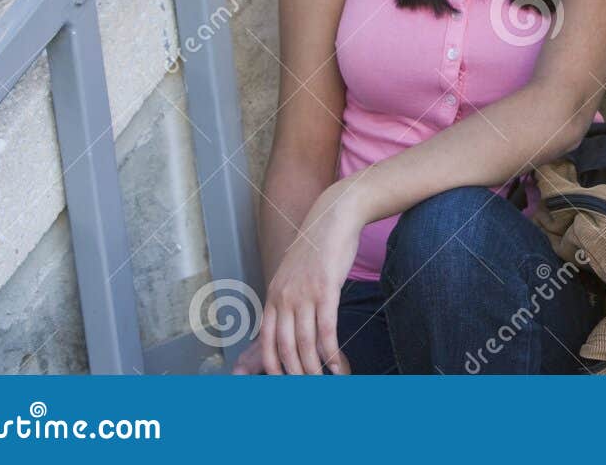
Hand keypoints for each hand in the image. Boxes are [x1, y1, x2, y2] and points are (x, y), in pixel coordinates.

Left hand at [256, 180, 363, 373]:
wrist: (334, 217)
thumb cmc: (318, 246)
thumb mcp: (295, 273)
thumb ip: (290, 296)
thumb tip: (293, 320)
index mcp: (274, 294)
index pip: (267, 340)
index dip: (273, 365)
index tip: (282, 381)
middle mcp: (284, 297)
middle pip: (284, 347)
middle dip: (296, 372)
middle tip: (307, 387)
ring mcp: (304, 294)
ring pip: (305, 344)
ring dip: (315, 368)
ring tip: (326, 382)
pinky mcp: (326, 290)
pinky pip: (326, 331)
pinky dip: (331, 354)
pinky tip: (338, 366)